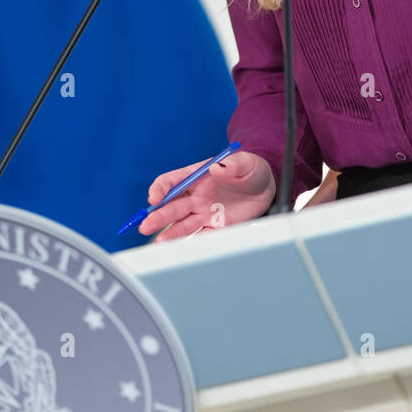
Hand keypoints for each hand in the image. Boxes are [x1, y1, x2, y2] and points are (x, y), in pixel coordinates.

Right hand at [139, 149, 275, 241]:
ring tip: (159, 242)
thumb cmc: (251, 169)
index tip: (154, 198)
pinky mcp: (216, 226)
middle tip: (145, 226)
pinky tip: (181, 249)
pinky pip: (202, 236)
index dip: (160, 189)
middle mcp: (195, 196)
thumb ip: (232, 165)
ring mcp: (204, 212)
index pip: (170, 182)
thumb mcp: (246, 162)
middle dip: (157, 216)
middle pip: (172, 206)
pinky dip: (192, 242)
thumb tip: (216, 168)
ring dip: (169, 233)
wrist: (266, 186)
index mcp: (196, 177)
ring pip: (182, 224)